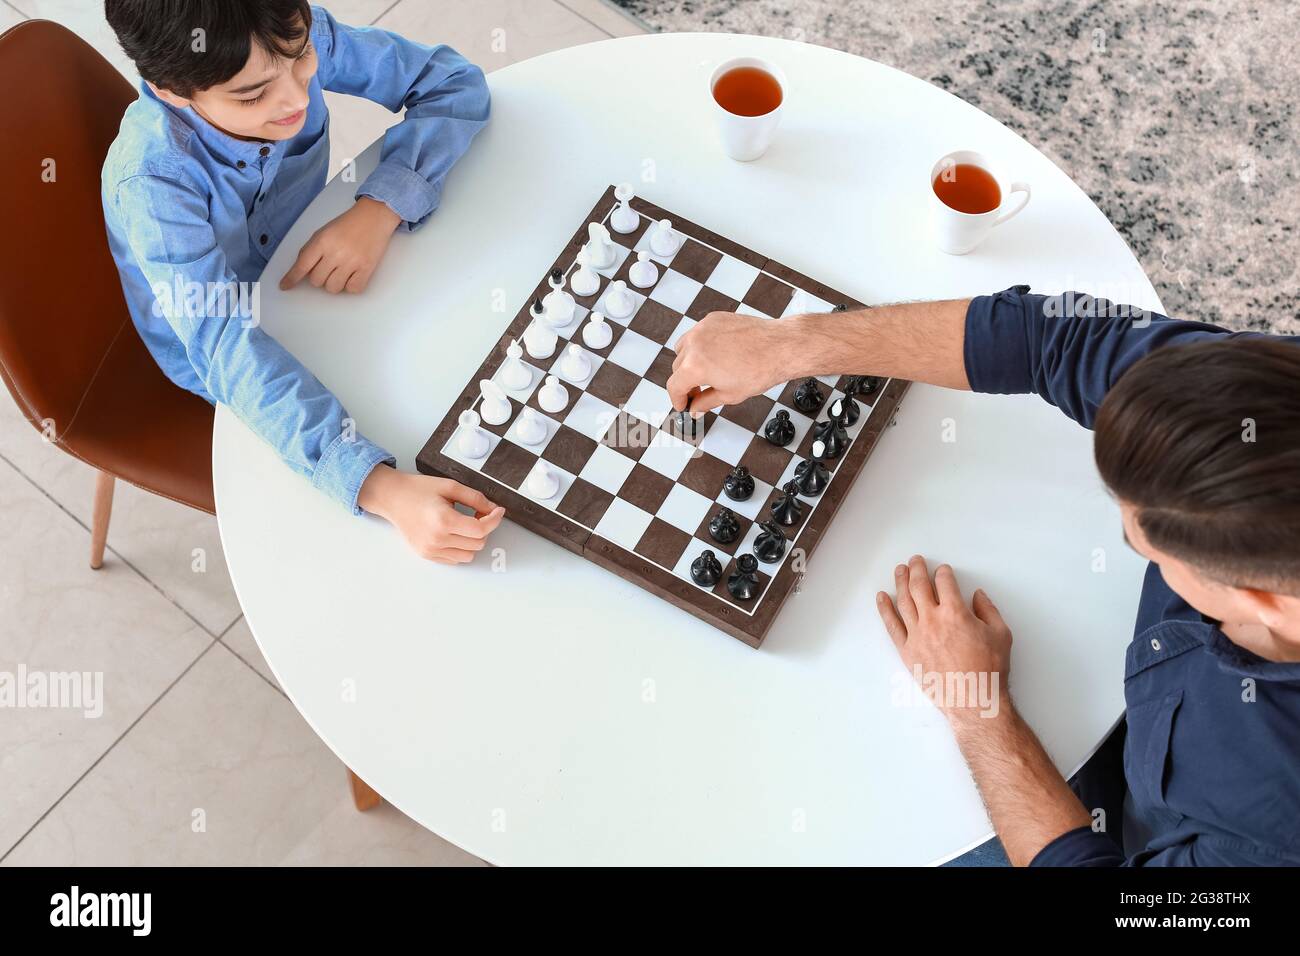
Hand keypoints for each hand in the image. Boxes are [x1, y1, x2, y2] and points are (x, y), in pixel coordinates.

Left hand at [280, 197, 401, 293]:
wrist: (374, 217)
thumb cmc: (348, 225)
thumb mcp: (323, 232)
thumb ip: (311, 250)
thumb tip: (302, 270)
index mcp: (322, 241)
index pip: (302, 266)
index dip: (292, 278)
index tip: (285, 286)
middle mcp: (335, 252)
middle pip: (317, 281)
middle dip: (319, 277)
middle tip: (328, 267)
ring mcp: (352, 262)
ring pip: (333, 288)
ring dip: (334, 283)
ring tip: (341, 271)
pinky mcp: (366, 269)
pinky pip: (352, 289)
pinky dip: (350, 286)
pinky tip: (352, 275)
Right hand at [358, 467, 504, 564]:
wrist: (393, 498)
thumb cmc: (417, 490)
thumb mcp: (450, 486)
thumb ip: (476, 498)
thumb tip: (494, 509)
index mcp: (444, 520)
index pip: (480, 530)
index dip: (494, 520)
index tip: (498, 511)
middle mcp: (437, 539)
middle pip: (478, 543)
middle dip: (484, 528)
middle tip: (478, 514)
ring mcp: (431, 550)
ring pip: (469, 555)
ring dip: (473, 541)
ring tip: (464, 524)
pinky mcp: (427, 555)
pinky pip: (455, 559)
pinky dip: (460, 548)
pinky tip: (454, 533)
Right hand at [667, 311, 800, 412]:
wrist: (780, 346)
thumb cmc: (761, 369)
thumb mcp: (729, 395)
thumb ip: (705, 402)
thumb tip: (696, 408)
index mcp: (695, 366)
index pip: (674, 385)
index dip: (677, 399)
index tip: (683, 404)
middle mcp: (695, 344)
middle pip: (677, 367)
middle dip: (685, 382)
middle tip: (697, 393)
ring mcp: (703, 328)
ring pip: (684, 347)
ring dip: (689, 362)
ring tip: (706, 372)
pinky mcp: (713, 319)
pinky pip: (698, 333)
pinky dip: (701, 345)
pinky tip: (717, 355)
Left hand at [876, 555, 1011, 723]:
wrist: (973, 700)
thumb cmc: (990, 669)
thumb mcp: (1001, 634)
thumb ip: (989, 610)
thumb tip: (977, 596)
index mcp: (956, 612)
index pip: (945, 583)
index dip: (943, 573)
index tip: (943, 570)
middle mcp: (933, 620)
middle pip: (920, 586)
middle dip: (917, 569)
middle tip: (915, 560)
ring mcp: (916, 635)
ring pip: (904, 601)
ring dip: (901, 582)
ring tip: (900, 570)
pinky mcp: (907, 650)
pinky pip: (891, 625)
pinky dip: (884, 609)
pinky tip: (881, 597)